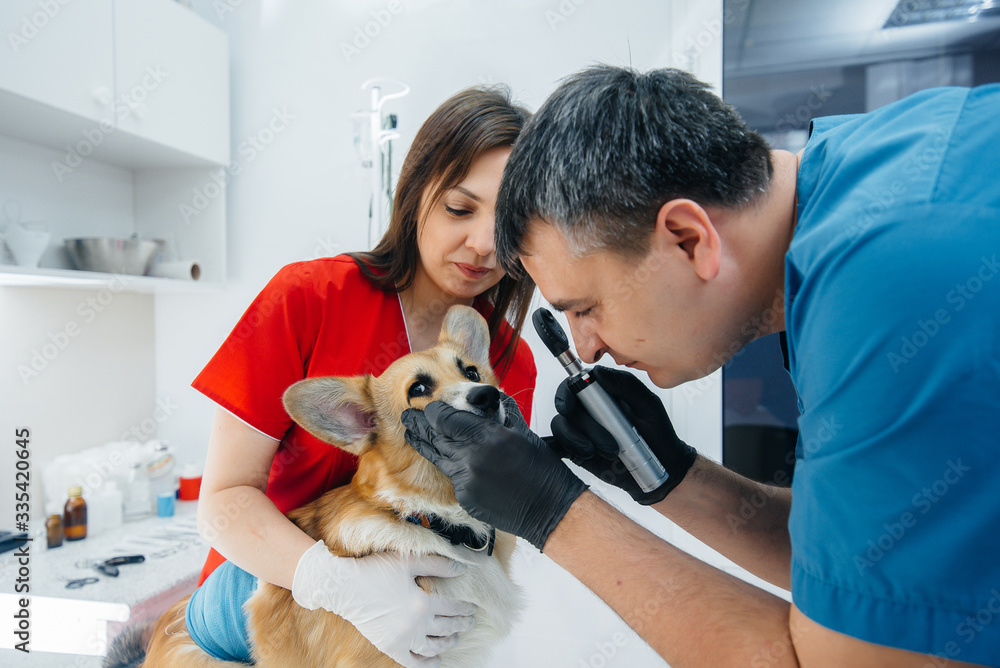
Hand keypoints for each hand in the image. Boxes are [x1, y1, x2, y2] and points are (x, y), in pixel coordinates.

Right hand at [291, 541, 474, 666]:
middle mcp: (416, 624)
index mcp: (423, 603)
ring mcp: (403, 638)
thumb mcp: (409, 561)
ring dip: (448, 643)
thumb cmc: (375, 570)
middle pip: (447, 628)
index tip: (471, 608)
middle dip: (461, 625)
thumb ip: (438, 564)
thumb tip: (463, 568)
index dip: (465, 608)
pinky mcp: (390, 647)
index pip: (453, 608)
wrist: (344, 586)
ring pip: (434, 647)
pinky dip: (426, 664)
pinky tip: (435, 661)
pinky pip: (413, 662)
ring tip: (455, 638)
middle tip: (469, 622)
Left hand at [401, 398, 586, 550]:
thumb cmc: (541, 470)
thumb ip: (498, 413)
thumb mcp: (522, 431)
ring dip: (424, 444)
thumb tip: (485, 400)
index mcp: (487, 436)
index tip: (428, 408)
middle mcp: (471, 458)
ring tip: (411, 435)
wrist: (548, 507)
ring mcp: (466, 480)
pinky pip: (452, 477)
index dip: (433, 412)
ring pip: (437, 457)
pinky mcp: (465, 498)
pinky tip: (445, 459)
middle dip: (420, 425)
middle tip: (408, 417)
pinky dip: (450, 467)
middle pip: (435, 437)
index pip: (445, 419)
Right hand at [550, 366, 697, 504]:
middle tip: (603, 440)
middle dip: (582, 425)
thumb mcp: (648, 405)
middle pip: (566, 406)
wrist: (662, 467)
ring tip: (609, 452)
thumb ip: (626, 385)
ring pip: (563, 427)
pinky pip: (561, 446)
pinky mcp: (578, 450)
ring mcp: (582, 429)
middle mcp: (589, 408)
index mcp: (603, 392)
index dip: (567, 392)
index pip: (575, 383)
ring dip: (581, 441)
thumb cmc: (658, 433)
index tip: (569, 406)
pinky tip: (589, 456)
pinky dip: (569, 449)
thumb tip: (598, 373)